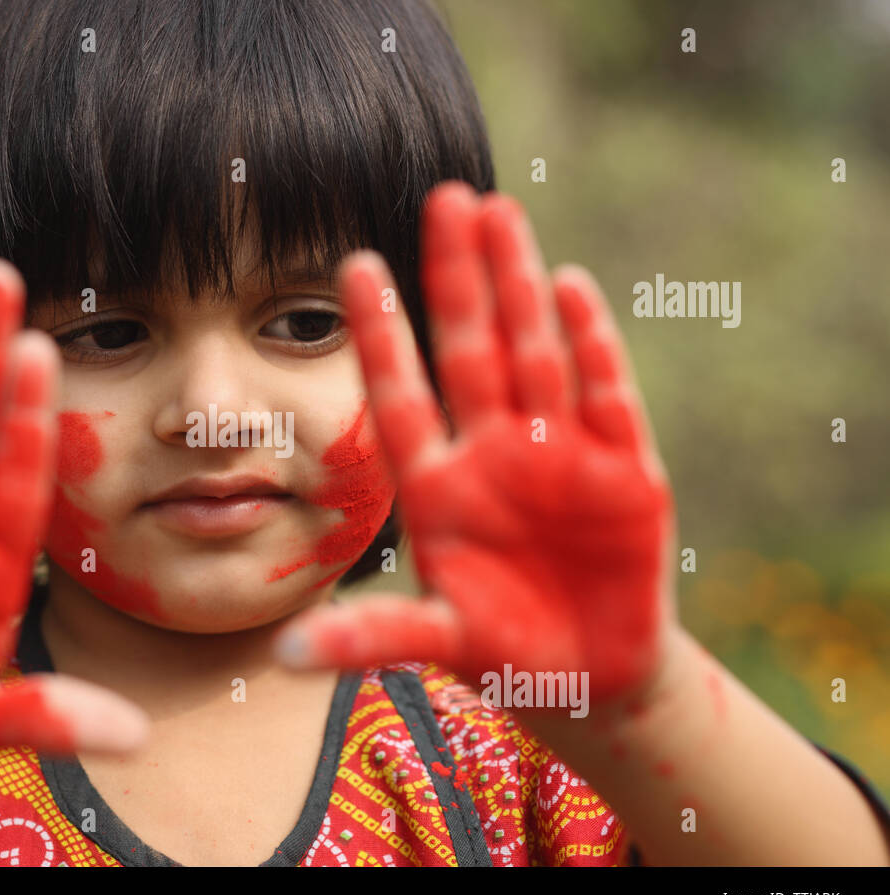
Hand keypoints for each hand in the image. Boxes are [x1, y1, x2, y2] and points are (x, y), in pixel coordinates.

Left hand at [276, 183, 675, 711]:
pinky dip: (592, 345)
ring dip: (520, 286)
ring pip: (535, 354)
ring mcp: (561, 457)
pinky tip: (570, 285)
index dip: (381, 334)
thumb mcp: (437, 643)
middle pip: (472, 351)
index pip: (401, 395)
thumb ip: (373, 637)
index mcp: (438, 488)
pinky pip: (606, 397)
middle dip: (458, 278)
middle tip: (442, 196)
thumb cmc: (504, 650)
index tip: (353, 264)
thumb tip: (287, 656)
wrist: (592, 678)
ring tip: (498, 212)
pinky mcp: (626, 473)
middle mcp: (494, 456)